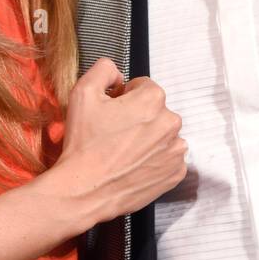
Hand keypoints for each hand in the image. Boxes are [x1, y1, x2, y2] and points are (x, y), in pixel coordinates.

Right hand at [38, 58, 186, 227]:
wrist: (84, 190)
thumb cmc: (84, 143)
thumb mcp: (83, 92)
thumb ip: (103, 69)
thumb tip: (117, 73)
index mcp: (153, 99)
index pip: (143, 87)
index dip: (124, 98)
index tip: (111, 113)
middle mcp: (171, 123)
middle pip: (156, 111)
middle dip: (138, 117)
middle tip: (115, 134)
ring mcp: (176, 150)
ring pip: (163, 135)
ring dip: (148, 139)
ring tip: (124, 152)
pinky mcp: (175, 173)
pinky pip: (168, 158)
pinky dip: (154, 160)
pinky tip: (134, 166)